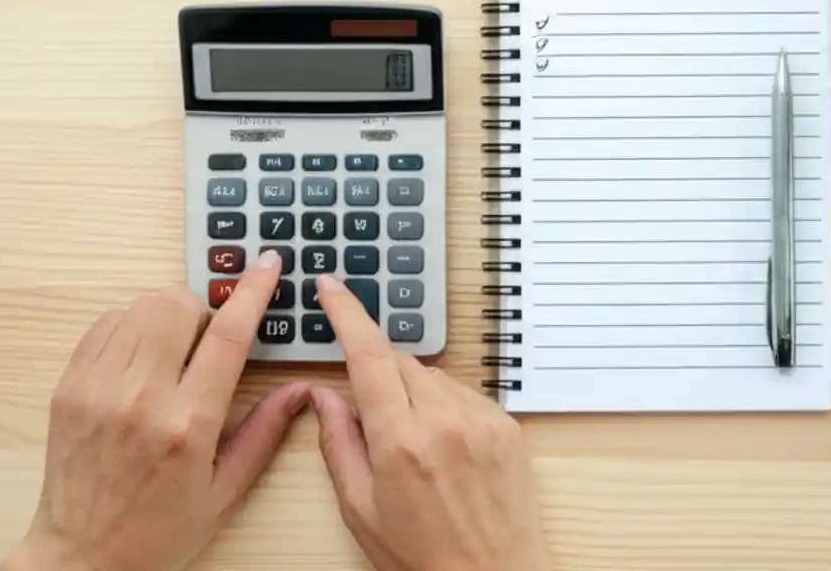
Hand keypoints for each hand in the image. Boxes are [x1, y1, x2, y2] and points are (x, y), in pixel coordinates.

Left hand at [4, 251, 309, 570]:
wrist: (82, 557)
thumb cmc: (159, 530)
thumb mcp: (225, 490)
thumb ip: (264, 432)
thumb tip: (301, 390)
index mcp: (188, 425)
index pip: (228, 336)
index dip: (253, 292)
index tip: (268, 264)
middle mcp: (141, 398)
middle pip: (178, 306)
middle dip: (204, 306)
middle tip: (212, 335)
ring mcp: (98, 389)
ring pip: (140, 307)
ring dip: (168, 313)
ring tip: (177, 346)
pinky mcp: (69, 387)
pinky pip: (105, 325)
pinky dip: (131, 324)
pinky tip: (144, 354)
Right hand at [310, 274, 548, 570]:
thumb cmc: (421, 556)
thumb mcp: (360, 508)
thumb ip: (337, 444)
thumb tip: (323, 395)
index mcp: (399, 440)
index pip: (367, 355)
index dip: (346, 313)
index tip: (330, 287)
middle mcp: (444, 420)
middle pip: (400, 361)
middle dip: (376, 371)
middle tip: (371, 413)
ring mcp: (481, 419)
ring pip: (433, 376)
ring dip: (413, 391)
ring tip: (413, 446)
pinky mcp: (506, 425)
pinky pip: (465, 393)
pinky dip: (445, 406)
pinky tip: (444, 448)